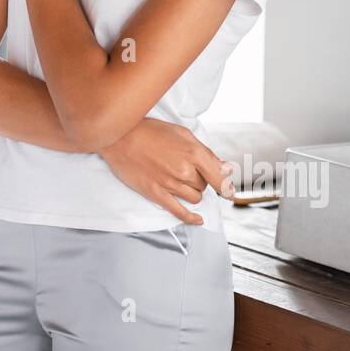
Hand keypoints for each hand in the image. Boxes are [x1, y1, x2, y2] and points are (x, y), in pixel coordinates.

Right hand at [99, 118, 235, 223]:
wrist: (119, 136)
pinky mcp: (155, 193)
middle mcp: (184, 170)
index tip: (230, 191)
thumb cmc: (150, 130)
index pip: (219, 177)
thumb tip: (225, 168)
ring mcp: (170, 183)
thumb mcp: (181, 133)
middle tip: (185, 169)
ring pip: (194, 198)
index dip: (226, 186)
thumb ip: (204, 152)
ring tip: (179, 180)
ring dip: (192, 192)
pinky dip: (190, 218)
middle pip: (203, 186)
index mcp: (194, 153)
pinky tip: (198, 220)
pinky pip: (178, 211)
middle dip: (199, 180)